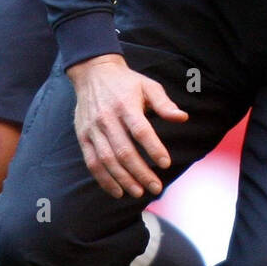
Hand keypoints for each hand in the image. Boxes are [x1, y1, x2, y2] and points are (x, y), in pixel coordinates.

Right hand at [66, 54, 188, 198]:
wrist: (93, 73)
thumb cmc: (126, 82)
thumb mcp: (148, 86)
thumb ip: (164, 104)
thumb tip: (182, 118)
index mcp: (125, 105)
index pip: (140, 130)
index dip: (153, 148)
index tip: (166, 164)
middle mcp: (107, 118)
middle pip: (124, 150)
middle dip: (141, 172)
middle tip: (156, 187)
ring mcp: (93, 129)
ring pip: (107, 160)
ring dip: (123, 179)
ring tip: (139, 192)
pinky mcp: (83, 137)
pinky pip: (92, 162)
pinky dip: (104, 179)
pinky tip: (118, 191)